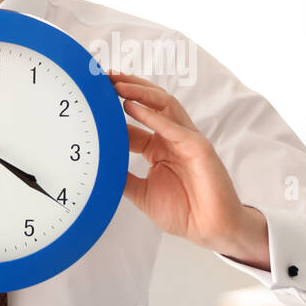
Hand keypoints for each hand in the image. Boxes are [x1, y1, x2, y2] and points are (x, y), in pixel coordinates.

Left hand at [108, 70, 268, 265]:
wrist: (210, 228)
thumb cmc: (184, 211)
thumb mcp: (142, 193)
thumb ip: (123, 178)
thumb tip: (98, 168)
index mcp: (160, 146)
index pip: (135, 118)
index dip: (114, 107)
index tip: (95, 96)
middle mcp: (173, 137)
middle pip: (150, 102)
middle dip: (128, 87)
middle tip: (104, 77)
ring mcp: (187, 139)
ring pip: (164, 104)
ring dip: (140, 92)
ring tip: (117, 84)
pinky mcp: (198, 147)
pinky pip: (174, 126)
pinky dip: (153, 116)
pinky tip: (132, 107)